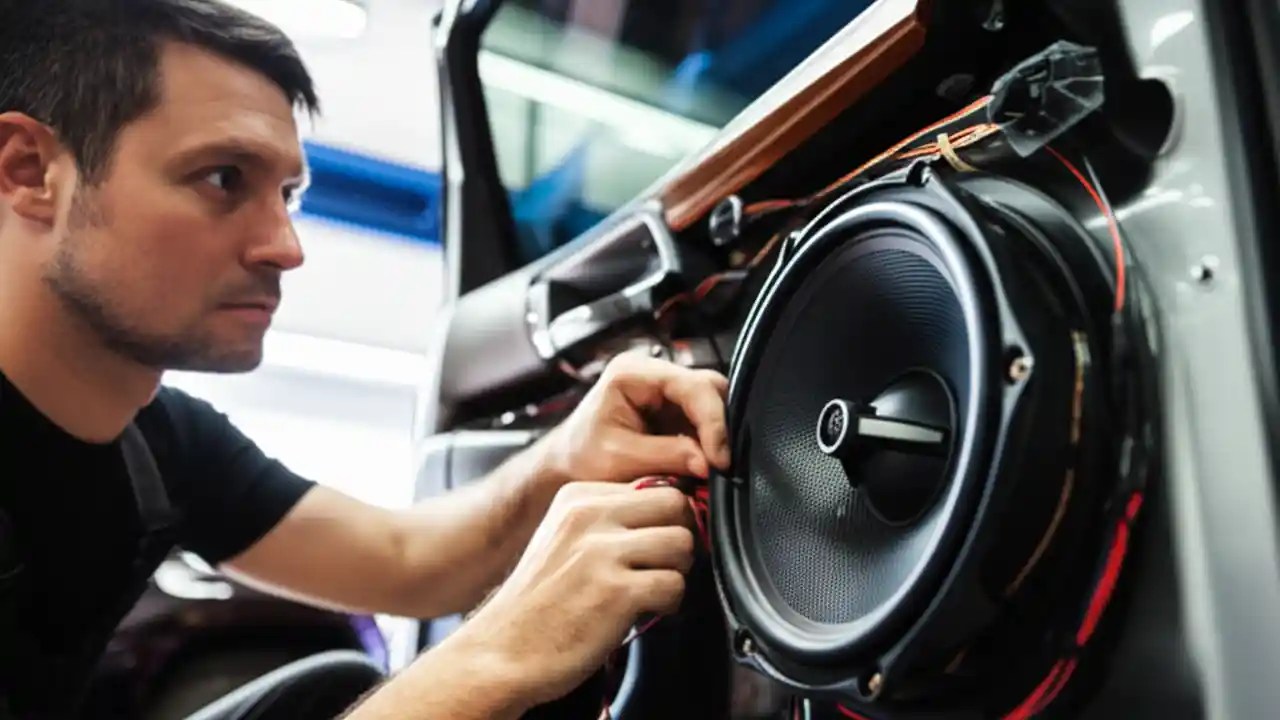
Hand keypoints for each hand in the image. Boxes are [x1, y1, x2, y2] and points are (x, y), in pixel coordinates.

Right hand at [450, 479, 695, 708]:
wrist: (502, 653)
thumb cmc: (538, 604)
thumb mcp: (564, 539)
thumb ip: (608, 520)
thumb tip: (671, 512)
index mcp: (577, 497)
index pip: (653, 486)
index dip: (663, 519)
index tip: (649, 547)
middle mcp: (588, 516)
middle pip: (674, 504)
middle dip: (677, 537)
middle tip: (660, 566)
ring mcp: (601, 552)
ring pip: (682, 542)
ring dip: (676, 572)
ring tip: (649, 591)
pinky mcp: (616, 592)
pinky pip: (675, 584)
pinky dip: (669, 604)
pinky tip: (643, 613)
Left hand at [543, 353, 731, 484]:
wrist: (566, 463)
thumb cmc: (582, 457)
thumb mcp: (620, 459)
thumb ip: (667, 456)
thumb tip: (709, 463)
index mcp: (632, 372)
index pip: (692, 385)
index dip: (713, 421)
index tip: (720, 459)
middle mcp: (652, 372)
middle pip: (708, 387)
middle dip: (719, 426)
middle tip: (721, 464)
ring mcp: (664, 388)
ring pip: (711, 402)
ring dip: (715, 435)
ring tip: (712, 467)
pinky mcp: (672, 408)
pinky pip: (702, 419)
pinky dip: (707, 441)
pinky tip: (704, 463)